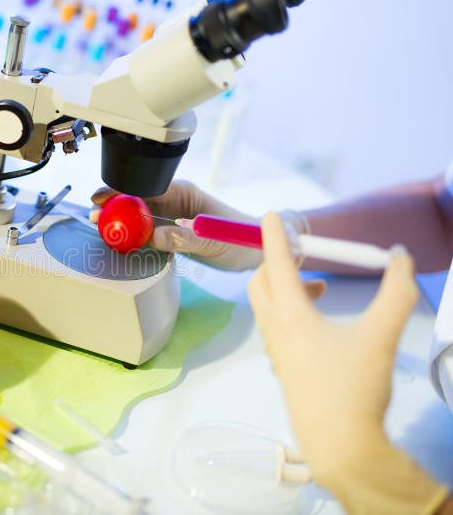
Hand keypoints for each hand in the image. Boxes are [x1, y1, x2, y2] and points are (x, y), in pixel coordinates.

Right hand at [90, 181, 308, 270]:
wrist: (258, 248)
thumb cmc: (242, 238)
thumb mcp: (215, 239)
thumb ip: (186, 237)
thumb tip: (155, 236)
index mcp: (182, 193)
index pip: (144, 188)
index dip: (119, 192)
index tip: (100, 200)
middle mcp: (173, 202)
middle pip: (135, 201)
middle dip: (113, 208)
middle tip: (93, 220)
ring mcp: (170, 218)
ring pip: (138, 217)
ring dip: (120, 224)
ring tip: (103, 232)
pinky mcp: (171, 234)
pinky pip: (146, 233)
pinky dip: (133, 238)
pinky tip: (122, 244)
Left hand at [248, 213, 447, 513]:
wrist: (339, 444)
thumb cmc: (354, 387)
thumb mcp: (381, 334)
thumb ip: (396, 291)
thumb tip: (399, 256)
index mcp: (291, 315)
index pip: (276, 263)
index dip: (274, 236)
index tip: (269, 216)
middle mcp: (275, 329)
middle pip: (261, 282)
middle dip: (275, 261)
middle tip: (301, 253)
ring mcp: (275, 351)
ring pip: (266, 306)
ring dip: (284, 287)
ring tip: (319, 288)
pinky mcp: (282, 367)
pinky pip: (274, 326)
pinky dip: (288, 310)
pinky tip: (318, 321)